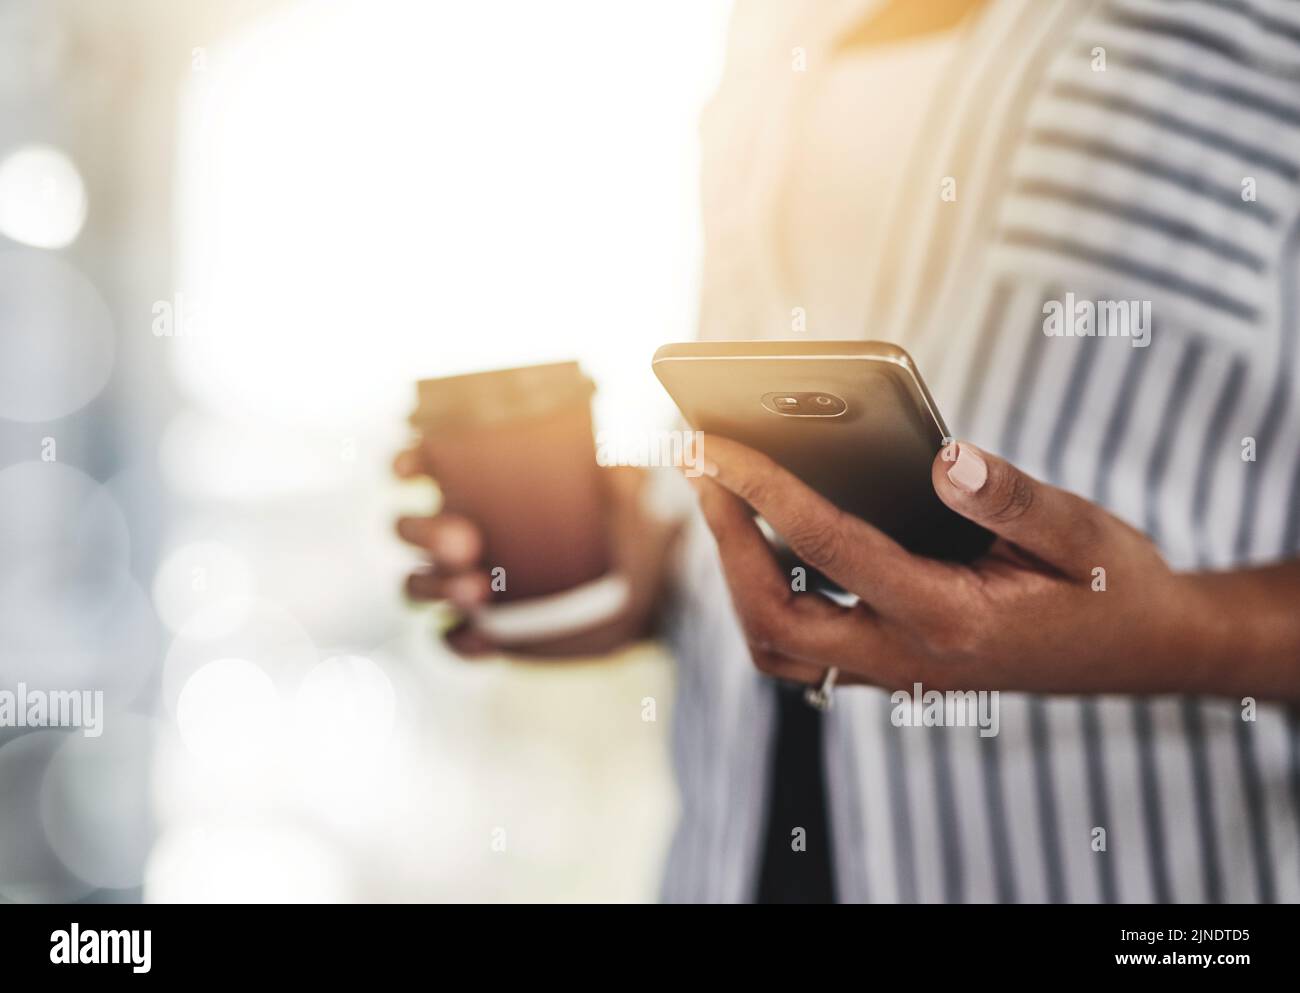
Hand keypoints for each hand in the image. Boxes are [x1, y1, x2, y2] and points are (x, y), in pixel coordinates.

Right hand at [394, 449, 680, 658]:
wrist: (650, 600)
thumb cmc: (632, 534)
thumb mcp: (633, 507)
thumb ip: (625, 488)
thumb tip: (616, 468)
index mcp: (484, 490)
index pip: (424, 465)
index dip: (406, 462)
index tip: (409, 469)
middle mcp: (464, 535)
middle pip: (409, 529)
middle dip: (425, 534)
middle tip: (466, 544)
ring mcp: (468, 586)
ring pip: (418, 584)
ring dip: (436, 586)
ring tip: (478, 592)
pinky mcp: (484, 633)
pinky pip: (450, 640)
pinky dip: (458, 642)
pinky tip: (485, 641)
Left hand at [690, 435, 1229, 695]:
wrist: (1145, 652)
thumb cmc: (1114, 584)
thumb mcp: (1083, 531)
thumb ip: (1012, 497)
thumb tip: (941, 457)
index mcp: (948, 617)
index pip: (827, 546)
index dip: (760, 487)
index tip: (711, 440)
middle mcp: (908, 657)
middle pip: (774, 617)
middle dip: (724, 538)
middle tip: (697, 464)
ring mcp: (895, 672)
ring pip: (778, 647)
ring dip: (737, 576)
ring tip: (722, 497)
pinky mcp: (893, 667)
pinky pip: (803, 648)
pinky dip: (768, 596)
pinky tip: (768, 540)